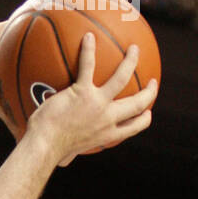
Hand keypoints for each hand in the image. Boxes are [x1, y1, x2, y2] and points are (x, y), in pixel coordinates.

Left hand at [27, 33, 156, 166]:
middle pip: (138, 103)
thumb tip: (64, 161)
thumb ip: (70, 154)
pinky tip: (88, 36)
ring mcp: (97, 104)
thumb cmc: (51, 152)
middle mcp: (108, 118)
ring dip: (130, 61)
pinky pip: (88, 65)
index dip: (144, 118)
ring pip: (122, 77)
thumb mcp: (67, 156)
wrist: (45, 145)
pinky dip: (89, 50)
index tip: (148, 111)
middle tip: (152, 82)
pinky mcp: (82, 92)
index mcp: (107, 134)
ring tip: (134, 49)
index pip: (134, 127)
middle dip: (149, 92)